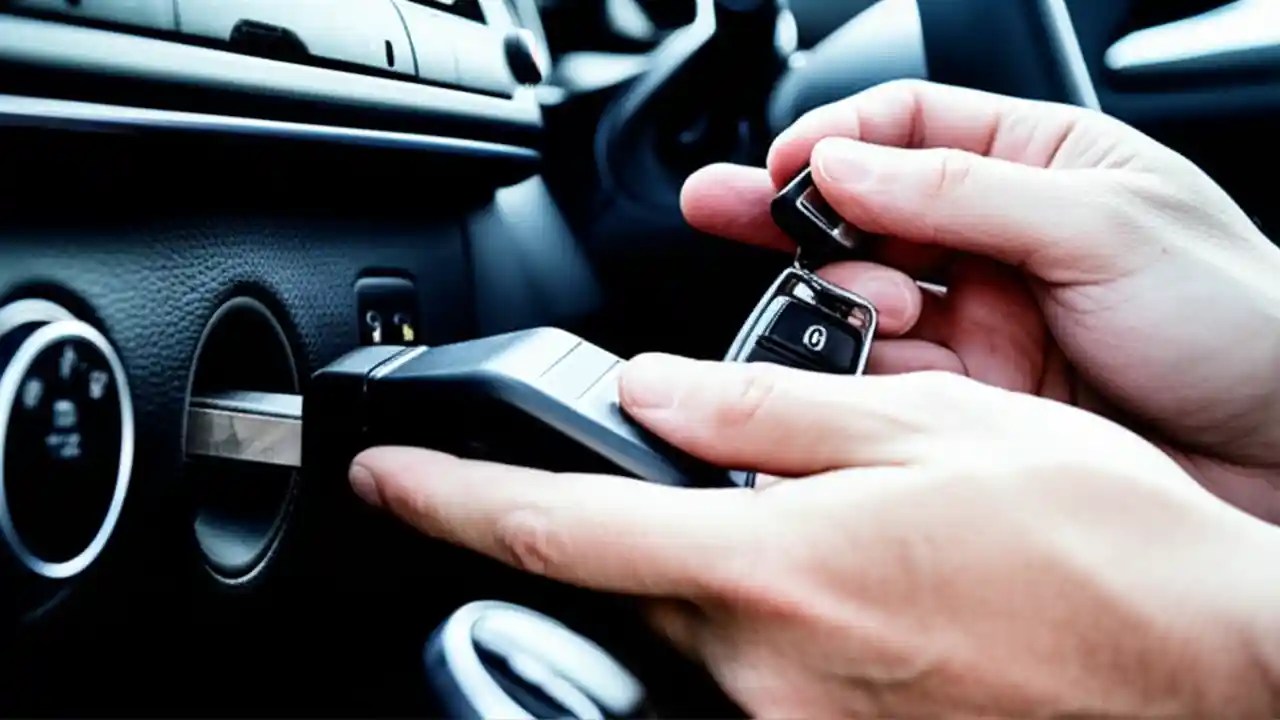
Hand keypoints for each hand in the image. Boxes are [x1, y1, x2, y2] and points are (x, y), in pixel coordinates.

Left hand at [350, 357, 1279, 716]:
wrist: (1211, 668)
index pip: (553, 531)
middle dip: (626, 530)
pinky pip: (756, 683)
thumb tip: (654, 392)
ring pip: (696, 636)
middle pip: (626, 587)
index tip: (386, 478)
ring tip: (837, 543)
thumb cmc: (1097, 546)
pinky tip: (859, 601)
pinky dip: (768, 628)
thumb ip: (768, 410)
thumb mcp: (931, 429)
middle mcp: (764, 673)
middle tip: (713, 482)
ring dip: (719, 579)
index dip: (445, 499)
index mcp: (773, 571)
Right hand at [681, 79, 1279, 522]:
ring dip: (837, 294)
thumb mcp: (1103, 227)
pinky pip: (888, 371)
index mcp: (1039, 167)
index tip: (785, 164)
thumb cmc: (1240, 321)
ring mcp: (983, 323)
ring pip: (868, 294)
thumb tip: (849, 165)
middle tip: (716, 206)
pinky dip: (861, 365)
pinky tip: (863, 362)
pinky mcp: (973, 399)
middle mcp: (1000, 243)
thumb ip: (964, 195)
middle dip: (789, 208)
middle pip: (868, 210)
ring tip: (849, 306)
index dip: (840, 137)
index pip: (912, 126)